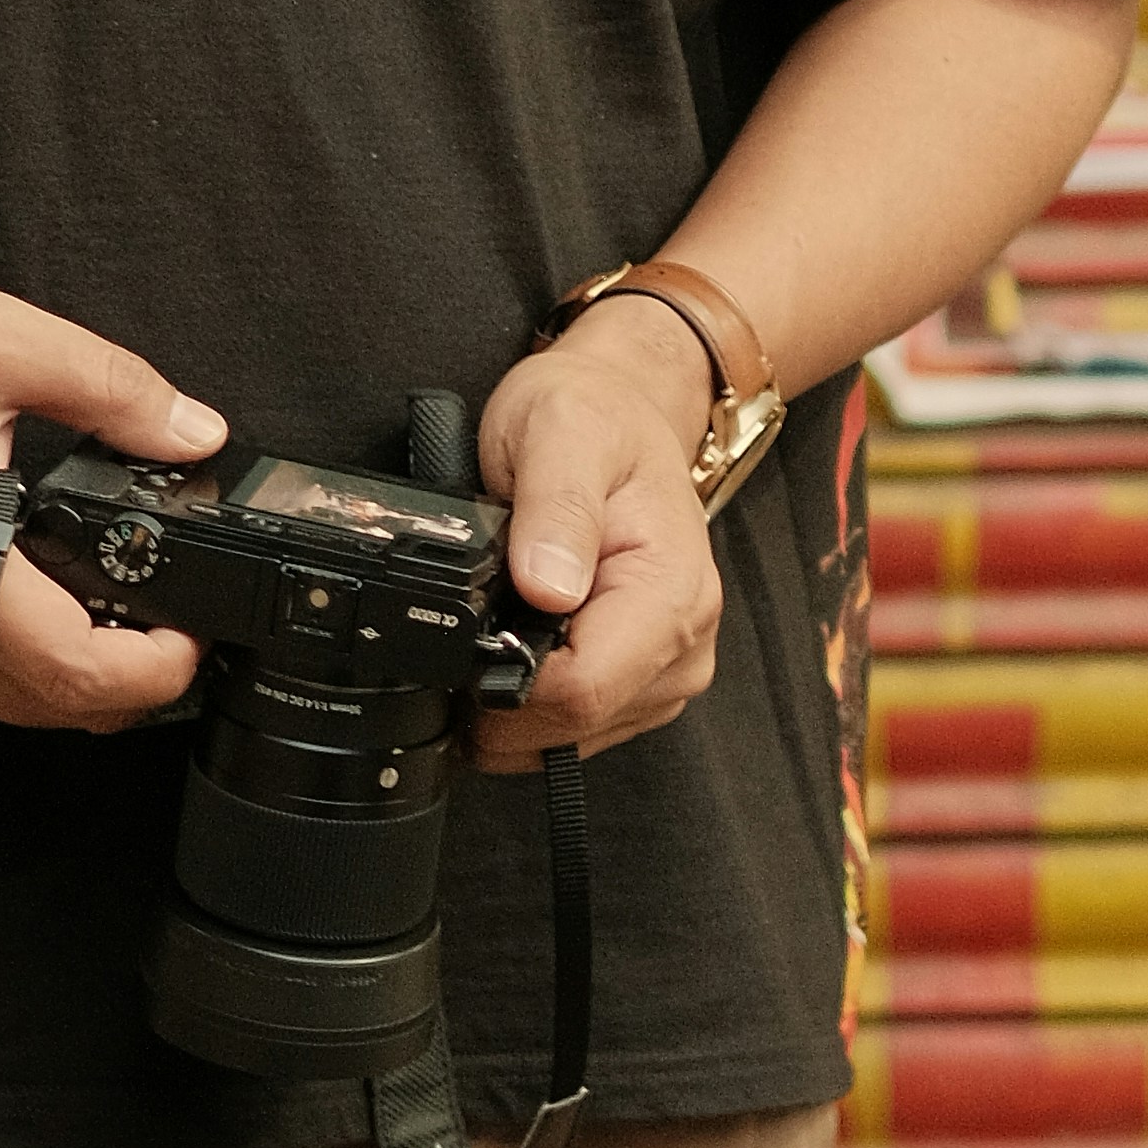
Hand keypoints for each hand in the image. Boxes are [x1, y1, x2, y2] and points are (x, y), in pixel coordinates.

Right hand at [0, 282, 211, 734]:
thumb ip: (109, 386)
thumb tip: (193, 432)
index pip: (80, 672)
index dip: (160, 668)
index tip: (196, 632)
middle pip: (56, 711)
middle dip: (135, 685)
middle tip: (176, 627)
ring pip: (13, 709)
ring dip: (79, 682)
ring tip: (124, 618)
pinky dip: (24, 670)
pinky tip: (48, 611)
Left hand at [468, 301, 721, 766]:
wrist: (621, 410)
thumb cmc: (594, 416)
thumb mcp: (561, 430)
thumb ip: (555, 509)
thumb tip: (545, 588)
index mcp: (672, 590)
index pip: (584, 689)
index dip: (508, 685)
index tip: (463, 646)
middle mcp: (684, 641)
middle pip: (575, 724)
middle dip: (503, 698)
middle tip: (465, 627)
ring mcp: (668, 668)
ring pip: (571, 737)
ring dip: (515, 704)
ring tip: (495, 625)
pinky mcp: (645, 681)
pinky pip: (576, 726)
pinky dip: (531, 703)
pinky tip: (515, 647)